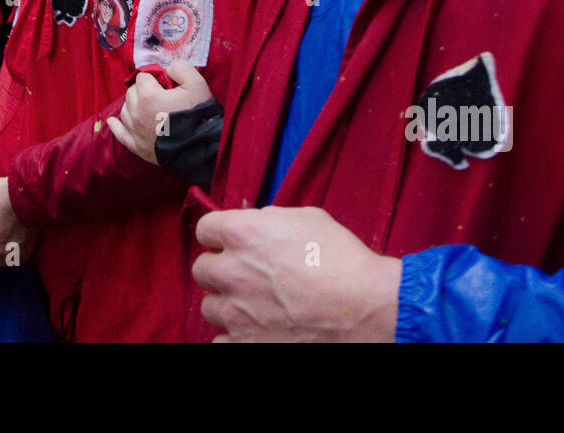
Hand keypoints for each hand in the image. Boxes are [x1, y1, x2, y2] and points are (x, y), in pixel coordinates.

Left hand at [107, 60, 213, 164]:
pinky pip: (119, 133)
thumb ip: (180, 68)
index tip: (165, 84)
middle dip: (143, 90)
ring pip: (125, 109)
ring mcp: (134, 130)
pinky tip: (113, 121)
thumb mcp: (196, 83)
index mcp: (148, 95)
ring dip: (134, 105)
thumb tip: (168, 70)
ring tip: (148, 108)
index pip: (143, 77)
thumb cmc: (197, 115)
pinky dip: (115, 125)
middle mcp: (136, 112)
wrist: (200, 149)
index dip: (154, 78)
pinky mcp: (136, 145)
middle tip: (159, 95)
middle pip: (131, 92)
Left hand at [192, 206, 401, 341]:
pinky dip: (235, 336)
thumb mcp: (306, 219)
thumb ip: (269, 220)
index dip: (218, 236)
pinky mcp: (244, 343)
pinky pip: (220, 340)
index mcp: (242, 233)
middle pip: (201, 269)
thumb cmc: (341, 259)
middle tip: (244, 275)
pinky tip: (255, 329)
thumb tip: (255, 226)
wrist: (362, 306)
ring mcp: (235, 311)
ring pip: (209, 307)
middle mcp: (231, 270)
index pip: (205, 230)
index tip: (228, 243)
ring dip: (227, 304)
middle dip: (221, 270)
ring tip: (253, 305)